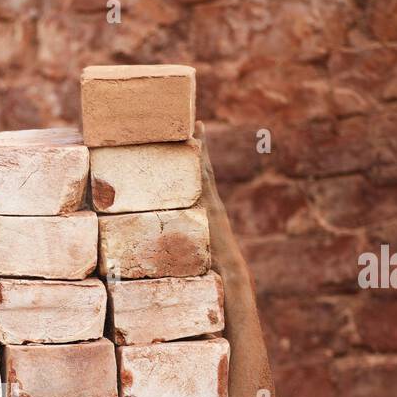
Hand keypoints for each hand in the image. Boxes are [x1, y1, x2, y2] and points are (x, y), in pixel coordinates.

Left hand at [193, 120, 242, 272]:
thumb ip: (185, 241)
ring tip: (193, 129)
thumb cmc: (213, 269)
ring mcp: (212, 204)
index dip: (198, 161)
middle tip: (193, 124)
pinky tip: (194, 149)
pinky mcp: (211, 208)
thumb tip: (165, 245)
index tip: (193, 140)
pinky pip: (204, 182)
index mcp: (208, 210)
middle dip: (199, 147)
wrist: (231, 272)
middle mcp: (211, 202)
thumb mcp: (194, 250)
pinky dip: (200, 165)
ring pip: (204, 171)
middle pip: (204, 169)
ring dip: (200, 150)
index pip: (202, 179)